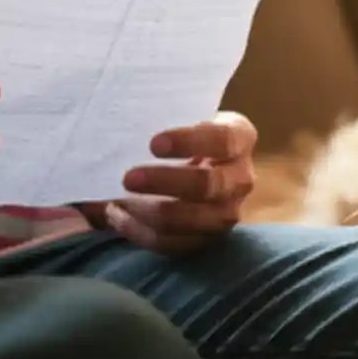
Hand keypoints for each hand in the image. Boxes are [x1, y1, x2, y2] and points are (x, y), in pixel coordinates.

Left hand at [98, 112, 256, 254]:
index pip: (223, 140)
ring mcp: (228, 212)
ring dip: (151, 213)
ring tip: (116, 203)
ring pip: (194, 220)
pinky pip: (176, 243)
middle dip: (166, 182)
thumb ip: (161, 118)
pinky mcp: (208, 239)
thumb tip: (116, 130)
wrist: (198, 160)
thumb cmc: (184, 132)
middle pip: (209, 185)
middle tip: (128, 178)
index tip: (154, 143)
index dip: (190, 142)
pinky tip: (118, 218)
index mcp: (240, 138)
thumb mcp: (183, 115)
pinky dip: (142, 233)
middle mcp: (241, 178)